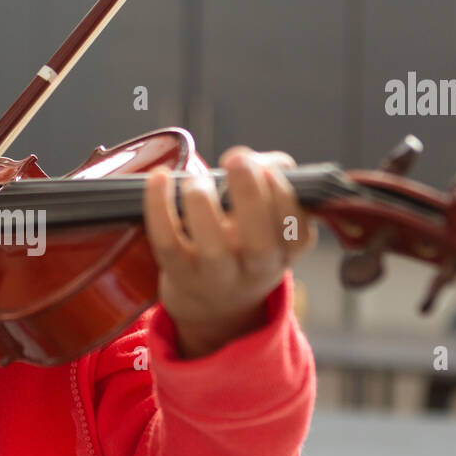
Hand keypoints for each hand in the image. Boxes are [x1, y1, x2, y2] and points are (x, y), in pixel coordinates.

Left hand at [143, 147, 315, 358]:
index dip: (285, 199)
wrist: (214, 298)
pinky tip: (160, 177)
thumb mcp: (272, 214)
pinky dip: (159, 208)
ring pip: (212, 249)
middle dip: (249, 196)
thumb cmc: (246, 238)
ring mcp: (216, 275)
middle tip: (237, 159)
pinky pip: (167, 243)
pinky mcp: (179, 272)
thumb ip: (272, 173)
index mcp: (285, 251)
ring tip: (197, 179)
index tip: (268, 169)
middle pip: (260, 244)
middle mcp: (255, 268)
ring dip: (203, 203)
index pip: (296, 232)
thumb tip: (250, 157)